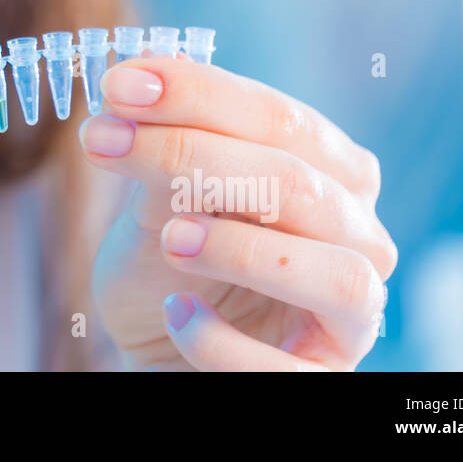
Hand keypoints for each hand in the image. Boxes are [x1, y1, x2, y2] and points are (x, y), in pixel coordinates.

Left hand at [82, 54, 396, 370]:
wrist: (159, 351)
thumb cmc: (171, 269)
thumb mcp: (157, 202)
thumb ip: (161, 149)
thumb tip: (134, 81)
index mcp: (332, 173)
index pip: (281, 118)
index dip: (200, 94)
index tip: (119, 85)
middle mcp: (359, 237)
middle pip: (299, 183)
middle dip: (194, 154)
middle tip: (103, 140)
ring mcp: (353, 316)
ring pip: (337, 273)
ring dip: (244, 250)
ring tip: (169, 239)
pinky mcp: (324, 380)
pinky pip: (293, 371)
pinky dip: (226, 343)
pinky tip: (176, 314)